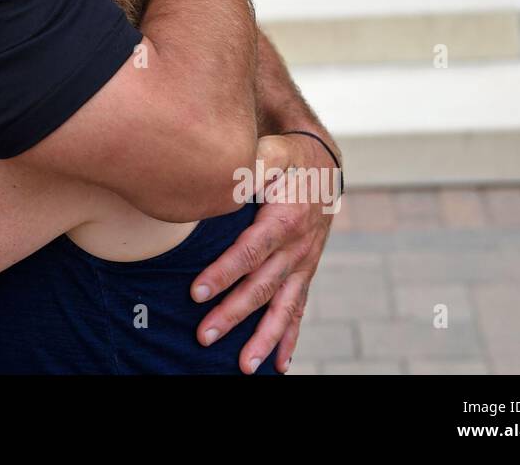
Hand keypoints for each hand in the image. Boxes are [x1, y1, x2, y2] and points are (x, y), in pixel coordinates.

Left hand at [189, 132, 338, 373]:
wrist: (322, 166)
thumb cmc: (288, 157)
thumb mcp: (273, 152)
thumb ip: (252, 162)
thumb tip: (224, 170)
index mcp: (284, 219)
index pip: (250, 251)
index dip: (224, 273)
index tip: (196, 293)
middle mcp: (297, 248)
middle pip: (262, 286)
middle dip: (234, 314)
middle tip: (204, 336)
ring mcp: (303, 264)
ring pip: (283, 307)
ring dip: (264, 338)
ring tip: (245, 366)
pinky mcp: (305, 272)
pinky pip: (298, 309)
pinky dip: (289, 338)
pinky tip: (279, 365)